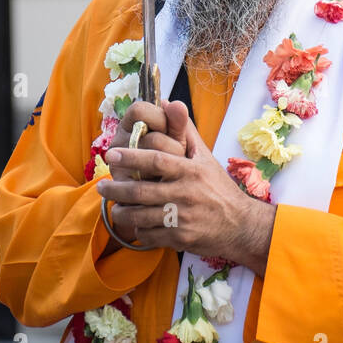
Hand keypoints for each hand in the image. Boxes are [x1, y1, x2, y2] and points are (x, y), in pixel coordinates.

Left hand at [97, 100, 276, 275]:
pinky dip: (138, 230)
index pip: (156, 160)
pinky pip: (149, 235)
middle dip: (116, 189)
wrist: (240, 225)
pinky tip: (135, 223)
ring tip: (114, 206)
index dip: (131, 157)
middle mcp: (186, 194)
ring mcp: (182, 219)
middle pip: (141, 192)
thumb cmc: (219, 188)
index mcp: (191, 171)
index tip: (112, 155)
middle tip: (101, 185)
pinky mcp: (180, 239)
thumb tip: (169, 103)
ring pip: (140, 216)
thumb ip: (185, 132)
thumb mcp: (205, 157)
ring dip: (122, 212)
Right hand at [111, 100, 185, 181]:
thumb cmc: (174, 159)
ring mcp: (117, 165)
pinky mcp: (122, 187)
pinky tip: (164, 183)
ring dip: (170, 167)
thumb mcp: (178, 137)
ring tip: (172, 170)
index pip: (139, 110)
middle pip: (152, 138)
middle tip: (179, 156)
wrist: (171, 196)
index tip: (171, 129)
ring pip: (152, 161)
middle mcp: (119, 142)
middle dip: (174, 147)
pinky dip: (161, 183)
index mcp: (130, 124)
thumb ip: (178, 121)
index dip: (160, 118)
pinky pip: (146, 183)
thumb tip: (177, 104)